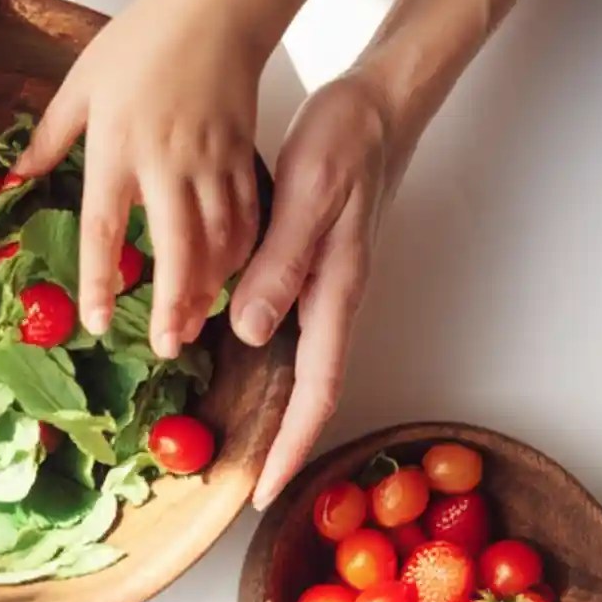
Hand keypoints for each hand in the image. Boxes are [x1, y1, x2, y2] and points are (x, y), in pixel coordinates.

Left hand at [11, 0, 264, 359]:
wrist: (216, 9)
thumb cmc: (144, 41)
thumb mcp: (80, 85)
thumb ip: (49, 137)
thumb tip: (16, 177)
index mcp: (117, 147)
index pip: (104, 228)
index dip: (100, 280)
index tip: (98, 322)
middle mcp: (167, 162)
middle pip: (178, 248)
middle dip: (175, 304)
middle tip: (168, 347)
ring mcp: (212, 162)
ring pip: (219, 240)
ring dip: (208, 288)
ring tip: (194, 324)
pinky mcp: (243, 157)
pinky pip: (246, 217)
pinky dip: (239, 254)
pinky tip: (228, 277)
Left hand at [234, 74, 401, 509]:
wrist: (373, 107)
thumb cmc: (344, 147)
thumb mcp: (308, 200)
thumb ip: (281, 266)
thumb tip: (252, 335)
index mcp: (334, 294)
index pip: (317, 393)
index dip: (290, 447)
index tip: (263, 494)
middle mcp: (331, 301)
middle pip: (308, 391)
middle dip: (277, 441)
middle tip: (239, 482)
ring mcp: (323, 287)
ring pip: (296, 364)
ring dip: (267, 405)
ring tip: (230, 437)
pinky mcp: (310, 266)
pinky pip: (284, 326)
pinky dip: (260, 357)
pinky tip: (228, 358)